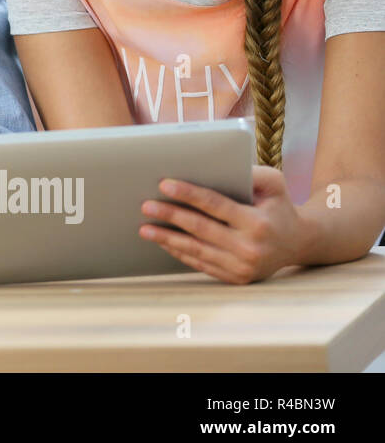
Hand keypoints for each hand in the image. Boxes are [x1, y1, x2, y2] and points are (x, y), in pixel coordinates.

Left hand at [138, 166, 305, 283]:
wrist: (298, 243)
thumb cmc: (279, 206)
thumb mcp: (274, 184)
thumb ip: (250, 172)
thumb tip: (215, 164)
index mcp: (258, 222)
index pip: (215, 205)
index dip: (188, 194)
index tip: (164, 184)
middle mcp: (250, 248)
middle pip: (200, 228)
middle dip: (170, 215)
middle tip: (145, 205)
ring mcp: (242, 267)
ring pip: (196, 250)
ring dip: (166, 238)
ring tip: (144, 228)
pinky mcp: (236, 278)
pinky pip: (201, 264)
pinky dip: (179, 252)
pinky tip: (163, 241)